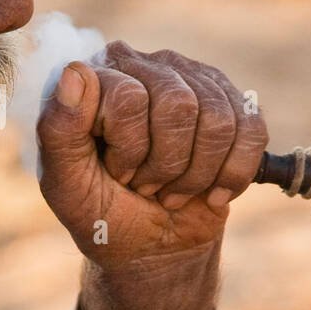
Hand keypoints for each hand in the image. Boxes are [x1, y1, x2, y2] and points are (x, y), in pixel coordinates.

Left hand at [36, 40, 267, 309]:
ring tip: (173, 190)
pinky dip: (233, 174)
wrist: (150, 245)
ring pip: (217, 119)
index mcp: (95, 76)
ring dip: (197, 174)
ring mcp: (190, 78)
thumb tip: (75, 72)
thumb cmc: (100, 212)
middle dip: (165, 164)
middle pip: (178, 105)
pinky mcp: (231, 102)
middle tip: (146, 185)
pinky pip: (252, 129)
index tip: (116, 173)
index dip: (129, 150)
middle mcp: (142, 64)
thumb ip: (58, 130)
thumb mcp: (65, 184)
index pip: (129, 97)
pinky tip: (211, 191)